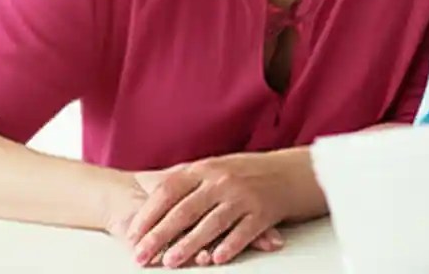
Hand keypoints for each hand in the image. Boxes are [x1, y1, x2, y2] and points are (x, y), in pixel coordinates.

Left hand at [124, 154, 287, 267]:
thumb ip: (192, 179)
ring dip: (189, 245)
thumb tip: (156, 194)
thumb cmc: (253, 172)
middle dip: (159, 235)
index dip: (149, 213)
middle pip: (185, 210)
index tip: (132, 233)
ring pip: (211, 223)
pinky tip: (217, 259)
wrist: (296, 171)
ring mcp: (244, 196)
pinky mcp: (264, 211)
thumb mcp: (219, 166)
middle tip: (141, 255)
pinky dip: (229, 246)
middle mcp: (223, 180)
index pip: (169, 190)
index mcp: (207, 168)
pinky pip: (243, 231)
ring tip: (170, 261)